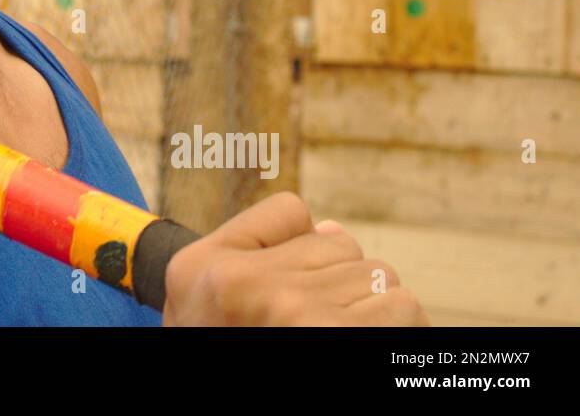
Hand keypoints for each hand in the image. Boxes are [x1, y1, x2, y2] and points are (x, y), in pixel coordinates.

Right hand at [161, 192, 429, 325]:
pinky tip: (363, 351)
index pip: (290, 212)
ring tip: (340, 344)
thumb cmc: (224, 348)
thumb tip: (332, 230)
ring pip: (380, 278)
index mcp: (207, 268)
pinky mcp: (338, 337)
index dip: (303, 253)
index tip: (287, 296)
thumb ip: (253, 251)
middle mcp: (244, 284)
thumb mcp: (207, 303)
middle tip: (314, 334)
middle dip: (342, 287)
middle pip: (342, 247)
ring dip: (373, 313)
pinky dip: (396, 333)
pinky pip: (402, 309)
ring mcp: (293, 311)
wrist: (217, 403)